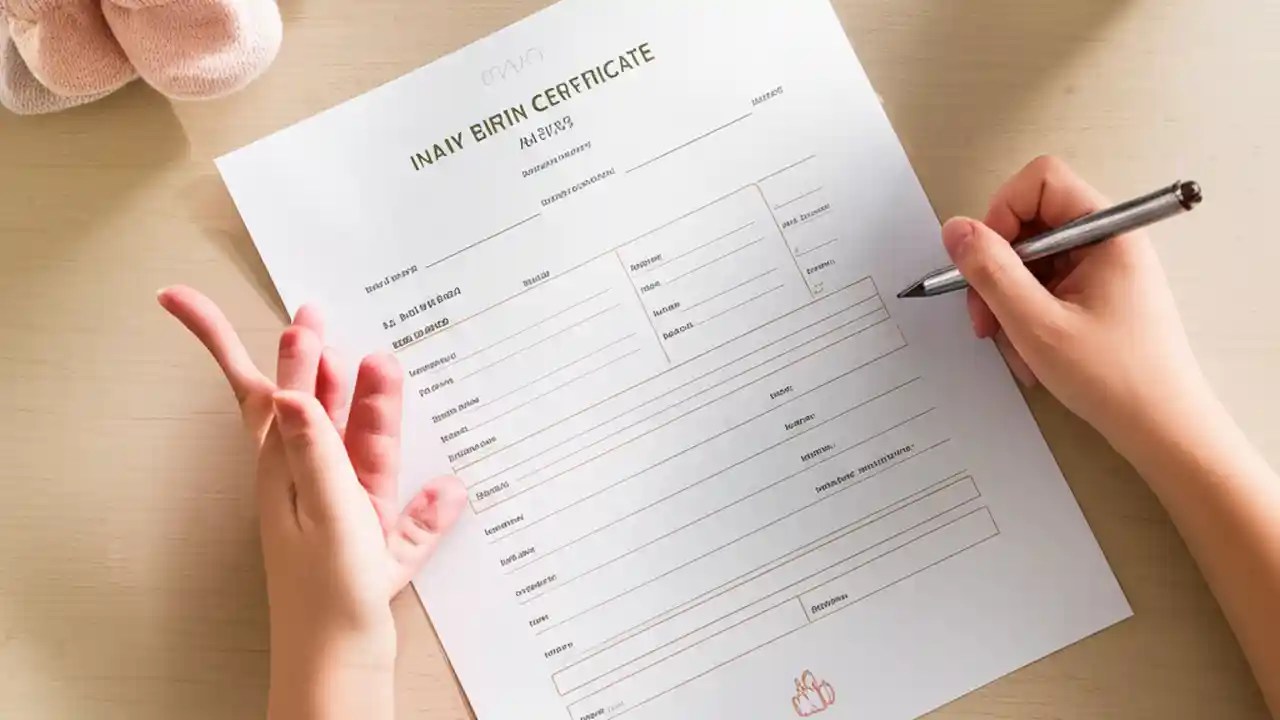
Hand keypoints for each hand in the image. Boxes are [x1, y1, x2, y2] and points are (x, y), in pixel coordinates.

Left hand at [157, 287, 465, 702]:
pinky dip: (423, 499)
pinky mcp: (372, 539)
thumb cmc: (322, 595)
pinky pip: (399, 505)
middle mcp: (307, 481)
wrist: (340, 665)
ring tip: (386, 365)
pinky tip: (447, 487)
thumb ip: (314, 449)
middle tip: (314, 317)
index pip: (256, 392)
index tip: (178, 299)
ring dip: (373, 406)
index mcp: (283, 469)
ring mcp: (342, 509)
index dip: (215, 343)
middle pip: (310, 408)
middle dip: (314, 362)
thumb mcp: (322, 511)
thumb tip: (294, 388)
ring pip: (359, 444)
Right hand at [942, 156, 1211, 449]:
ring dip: (1008, 301)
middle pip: (1029, 222)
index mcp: (1107, 232)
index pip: (1041, 181)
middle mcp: (1107, 241)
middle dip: (997, 268)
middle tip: (985, 315)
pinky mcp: (1095, 295)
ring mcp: (1102, 269)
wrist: (1162, 429)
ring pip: (1030, 261)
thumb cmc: (1114, 378)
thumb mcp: (1036, 324)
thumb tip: (955, 230)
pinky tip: (1030, 352)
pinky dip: (1025, 317)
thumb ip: (990, 271)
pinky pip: (1044, 288)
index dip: (1002, 211)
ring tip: (1013, 345)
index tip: (984, 259)